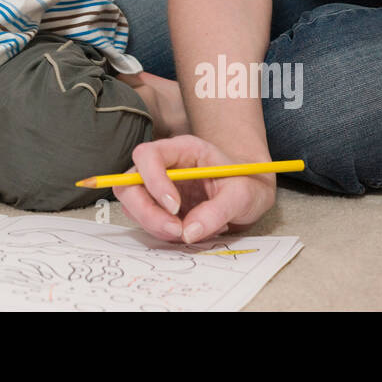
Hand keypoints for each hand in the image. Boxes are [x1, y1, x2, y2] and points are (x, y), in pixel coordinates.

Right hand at [114, 135, 275, 243]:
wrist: (251, 192)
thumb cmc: (247, 183)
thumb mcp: (242, 194)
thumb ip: (217, 210)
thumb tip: (189, 231)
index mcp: (182, 149)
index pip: (148, 155)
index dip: (153, 181)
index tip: (174, 207)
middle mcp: (164, 165)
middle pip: (130, 181)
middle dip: (146, 210)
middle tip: (175, 230)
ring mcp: (157, 186)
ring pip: (132, 204)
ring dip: (152, 224)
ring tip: (185, 232)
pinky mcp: (158, 207)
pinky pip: (144, 220)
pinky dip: (159, 232)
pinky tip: (185, 232)